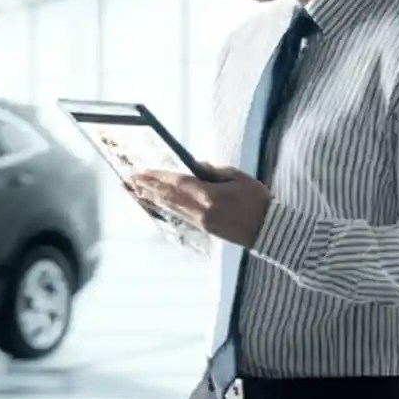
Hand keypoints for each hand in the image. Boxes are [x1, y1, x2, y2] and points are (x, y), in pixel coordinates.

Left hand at [128, 166, 271, 247]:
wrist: (270, 231)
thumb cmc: (258, 201)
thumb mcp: (239, 178)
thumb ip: (215, 171)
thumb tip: (196, 166)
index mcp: (209, 196)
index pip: (176, 183)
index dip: (156, 177)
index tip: (140, 171)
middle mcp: (200, 210)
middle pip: (167, 197)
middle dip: (146, 187)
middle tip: (128, 180)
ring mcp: (200, 222)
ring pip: (169, 207)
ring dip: (150, 198)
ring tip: (133, 191)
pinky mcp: (204, 229)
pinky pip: (177, 215)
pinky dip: (163, 207)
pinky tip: (154, 204)